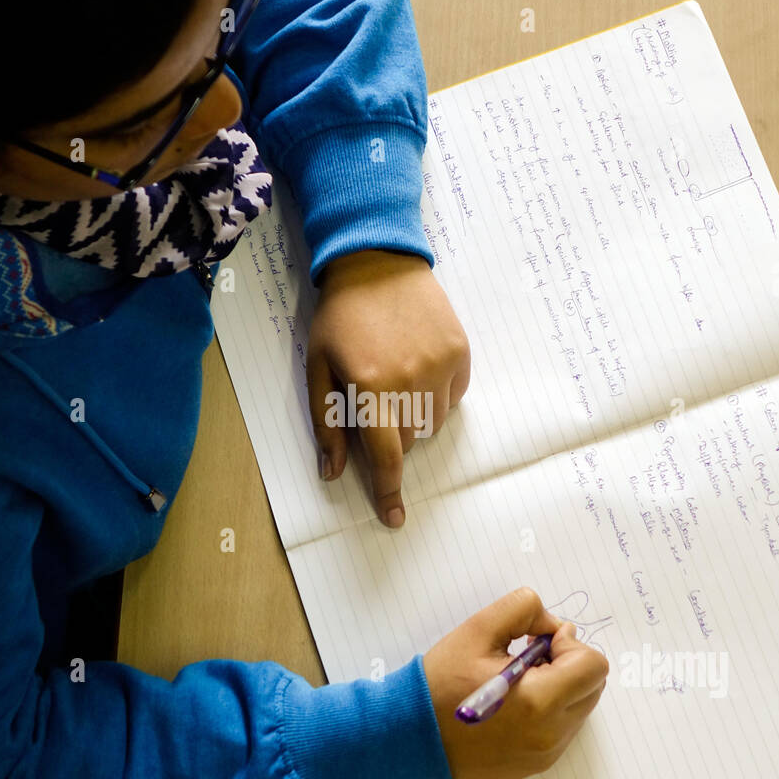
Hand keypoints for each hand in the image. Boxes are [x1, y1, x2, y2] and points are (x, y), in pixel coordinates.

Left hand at [307, 249, 469, 526]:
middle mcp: (411, 381)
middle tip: (373, 400)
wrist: (377, 261)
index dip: (388, 491)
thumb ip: (326, 424)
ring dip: (414, 416)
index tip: (394, 517)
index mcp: (370, 387)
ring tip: (395, 376)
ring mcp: (440, 366)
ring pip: (432, 423)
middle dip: (390, 436)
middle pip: (407, 442)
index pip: (386, 457)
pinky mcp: (461, 353)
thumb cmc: (339, 318)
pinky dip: (436, 394)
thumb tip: (332, 473)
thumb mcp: (318, 368)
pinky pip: (453, 398)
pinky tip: (417, 363)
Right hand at [422, 587, 608, 778]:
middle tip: (527, 658)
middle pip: (593, 686)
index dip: (569, 644)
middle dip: (568, 664)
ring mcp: (546, 753)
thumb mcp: (478, 629)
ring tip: (517, 681)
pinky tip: (514, 704)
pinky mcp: (537, 764)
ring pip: (581, 707)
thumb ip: (524, 610)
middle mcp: (551, 734)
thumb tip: (558, 627)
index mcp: (540, 701)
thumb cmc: (440, 682)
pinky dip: (551, 709)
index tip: (535, 643)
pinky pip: (564, 728)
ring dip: (561, 686)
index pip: (593, 665)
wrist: (411, 735)